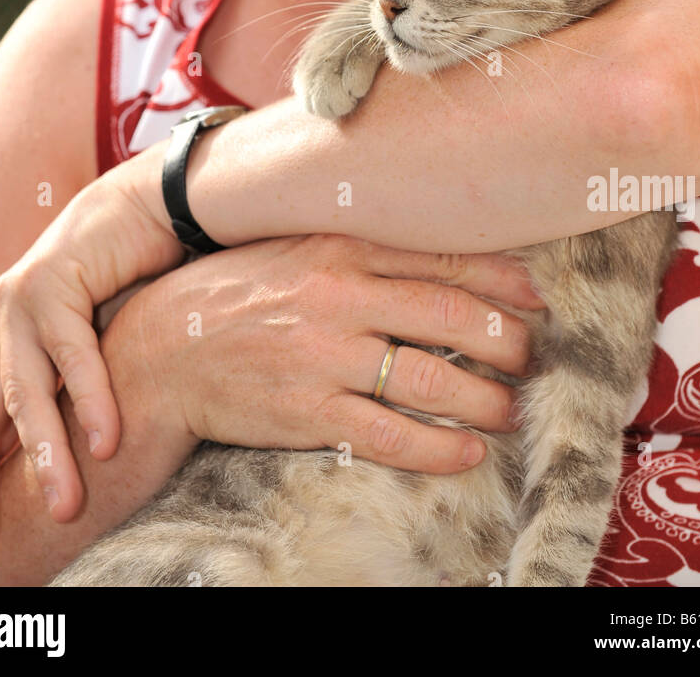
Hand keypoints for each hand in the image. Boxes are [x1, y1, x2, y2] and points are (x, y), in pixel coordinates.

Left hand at [0, 144, 180, 556]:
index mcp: (1, 342)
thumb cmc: (126, 277)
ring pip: (25, 393)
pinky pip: (73, 354)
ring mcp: (21, 301)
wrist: (146, 204)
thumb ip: (65, 388)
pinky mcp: (56, 280)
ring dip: (46, 455)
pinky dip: (90, 399)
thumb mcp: (87, 343)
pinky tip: (105, 441)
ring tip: (65, 505)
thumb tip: (70, 456)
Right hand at [136, 232, 542, 471]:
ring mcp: (324, 356)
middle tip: (531, 358)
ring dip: (485, 399)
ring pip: (430, 379)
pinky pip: (391, 434)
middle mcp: (339, 295)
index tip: (538, 298)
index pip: (441, 258)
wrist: (161, 348)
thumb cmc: (236, 292)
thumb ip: (359, 248)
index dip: (502, 280)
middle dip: (506, 341)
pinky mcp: (308, 411)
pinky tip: (466, 453)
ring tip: (510, 409)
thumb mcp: (296, 249)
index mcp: (340, 247)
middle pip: (450, 314)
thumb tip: (433, 260)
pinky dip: (439, 448)